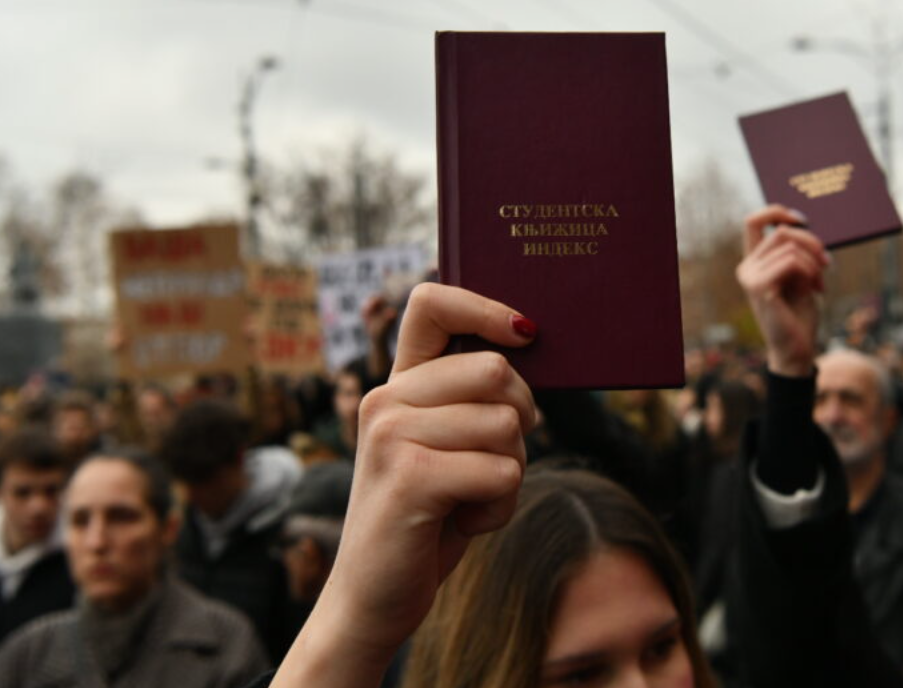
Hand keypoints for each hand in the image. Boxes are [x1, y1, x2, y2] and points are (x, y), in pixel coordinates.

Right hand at [273, 283, 536, 686]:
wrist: (373, 599)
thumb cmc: (428, 519)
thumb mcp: (448, 447)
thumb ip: (473, 398)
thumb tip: (529, 342)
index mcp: (397, 385)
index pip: (431, 303)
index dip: (485, 306)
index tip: (525, 331)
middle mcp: (386, 399)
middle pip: (497, 371)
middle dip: (519, 421)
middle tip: (487, 465)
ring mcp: (392, 435)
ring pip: (507, 425)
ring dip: (510, 473)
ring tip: (467, 499)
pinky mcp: (409, 477)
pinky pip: (503, 473)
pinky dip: (500, 508)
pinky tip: (463, 524)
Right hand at [736, 205, 828, 377]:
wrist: (799, 348)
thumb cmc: (800, 313)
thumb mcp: (803, 275)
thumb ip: (797, 252)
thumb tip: (802, 226)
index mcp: (754, 261)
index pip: (754, 221)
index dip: (776, 212)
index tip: (801, 219)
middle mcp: (747, 267)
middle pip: (781, 231)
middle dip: (811, 242)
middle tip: (827, 262)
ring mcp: (749, 277)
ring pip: (790, 246)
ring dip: (814, 262)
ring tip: (820, 282)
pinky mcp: (758, 287)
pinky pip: (791, 261)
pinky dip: (810, 272)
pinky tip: (815, 289)